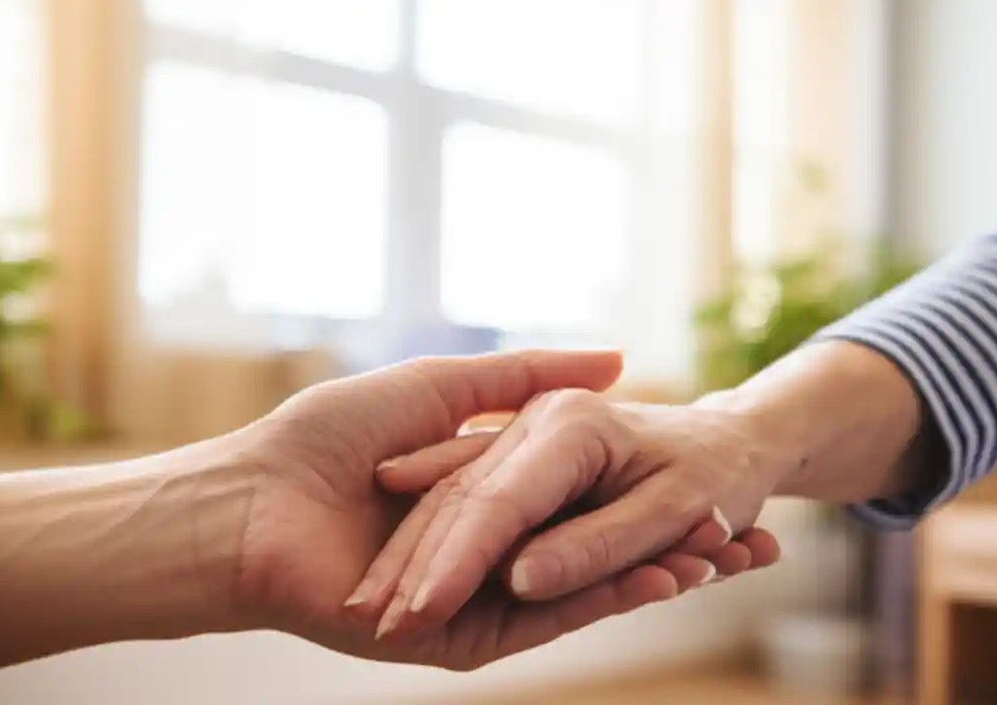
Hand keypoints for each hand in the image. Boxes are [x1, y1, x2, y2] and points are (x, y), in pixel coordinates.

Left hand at [221, 350, 717, 670]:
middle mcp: (483, 555)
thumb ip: (526, 377)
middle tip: (744, 536)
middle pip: (594, 553)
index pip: (580, 501)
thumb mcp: (443, 387)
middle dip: (666, 545)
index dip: (643, 493)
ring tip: (722, 557)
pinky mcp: (456, 638)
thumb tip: (617, 358)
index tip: (710, 482)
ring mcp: (473, 600)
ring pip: (580, 591)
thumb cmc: (331, 437)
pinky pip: (539, 623)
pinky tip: (662, 578)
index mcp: (478, 499)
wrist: (253, 503)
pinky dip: (603, 601)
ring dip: (652, 575)